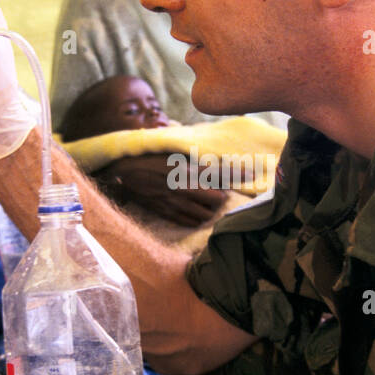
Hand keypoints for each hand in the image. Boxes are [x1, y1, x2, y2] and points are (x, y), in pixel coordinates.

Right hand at [98, 154, 228, 225]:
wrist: (121, 174)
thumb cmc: (148, 159)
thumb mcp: (172, 152)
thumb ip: (193, 156)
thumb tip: (214, 158)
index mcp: (186, 168)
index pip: (219, 171)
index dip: (238, 173)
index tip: (253, 174)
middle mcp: (183, 186)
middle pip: (216, 198)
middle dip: (220, 196)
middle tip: (219, 193)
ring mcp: (175, 201)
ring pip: (205, 213)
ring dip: (209, 209)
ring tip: (206, 204)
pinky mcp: (166, 212)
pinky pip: (189, 221)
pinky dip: (196, 218)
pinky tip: (195, 212)